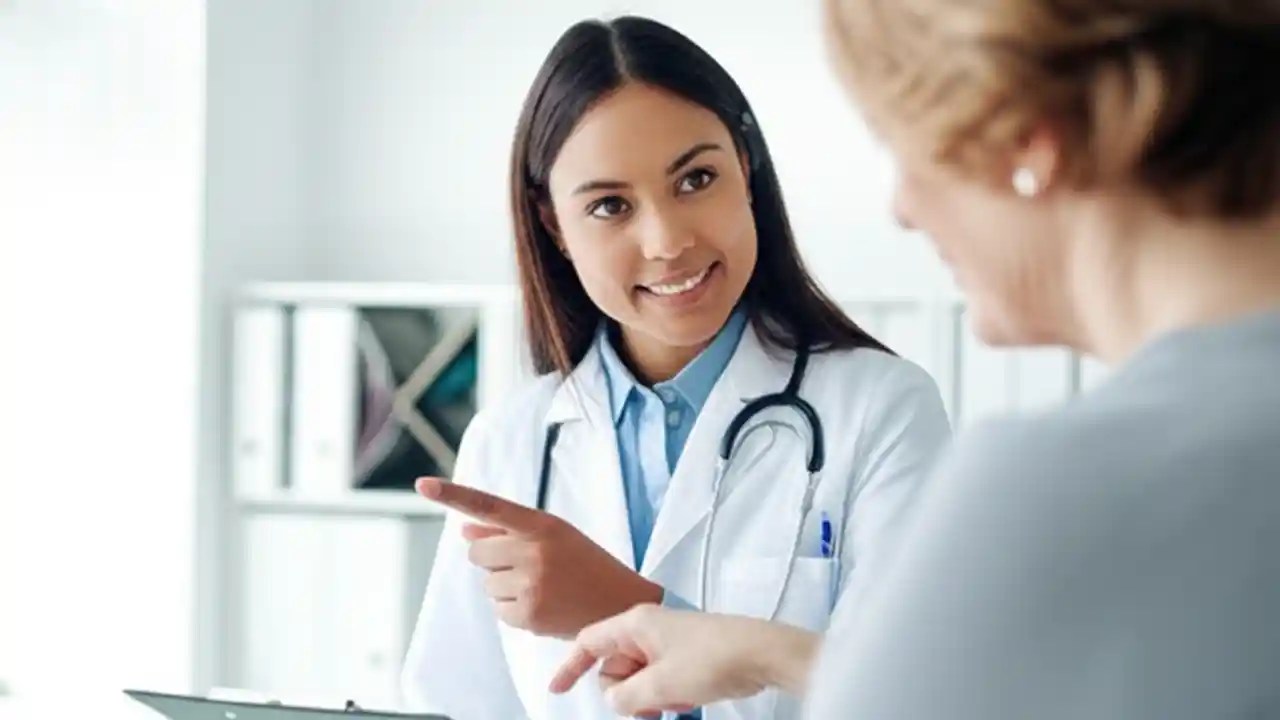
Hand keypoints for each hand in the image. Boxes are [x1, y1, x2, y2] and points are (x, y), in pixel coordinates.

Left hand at [416, 477, 662, 638]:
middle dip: (492, 560)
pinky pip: (498, 610)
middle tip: (528, 565)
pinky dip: (514, 609)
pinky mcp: (528, 616)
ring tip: (543, 586)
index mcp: (542, 524)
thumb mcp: (555, 536)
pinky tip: (543, 604)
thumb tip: (464, 531)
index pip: (489, 505)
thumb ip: (509, 531)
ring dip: (505, 586)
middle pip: (477, 554)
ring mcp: (530, 585)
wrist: (621, 604)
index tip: (423, 485)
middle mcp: (533, 551)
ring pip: (486, 584)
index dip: (453, 495)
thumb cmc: (585, 563)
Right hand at [549, 605, 820, 716]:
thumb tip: (614, 701)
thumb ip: (626, 697)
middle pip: (613, 667)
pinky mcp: (685, 656)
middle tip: (650, 702)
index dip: (570, 666)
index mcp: (636, 624)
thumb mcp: (661, 685)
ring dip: (648, 698)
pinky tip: (687, 699)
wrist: (763, 654)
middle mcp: (648, 629)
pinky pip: (660, 681)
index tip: (558, 689)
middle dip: (625, 692)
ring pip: (638, 678)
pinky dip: (666, 695)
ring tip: (675, 700)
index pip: (589, 642)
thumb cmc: (716, 657)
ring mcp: (667, 643)